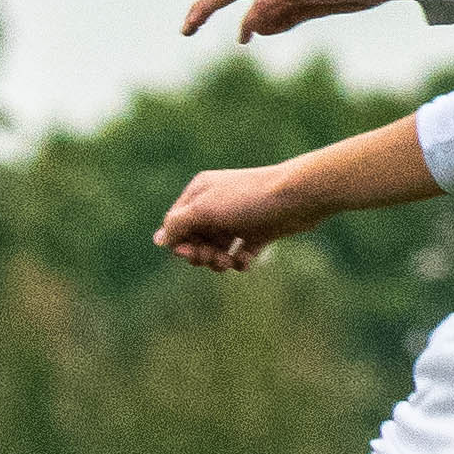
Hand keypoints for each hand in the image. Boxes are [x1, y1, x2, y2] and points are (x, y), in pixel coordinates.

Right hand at [156, 164, 316, 271]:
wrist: (295, 198)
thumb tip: (158, 240)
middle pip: (195, 239)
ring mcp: (237, 219)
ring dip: (219, 260)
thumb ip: (178, 224)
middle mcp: (216, 205)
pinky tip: (246, 259)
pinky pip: (239, 254)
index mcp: (199, 193)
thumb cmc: (247, 200)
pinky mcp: (257, 232)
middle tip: (215, 258)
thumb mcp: (205, 210)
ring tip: (231, 261)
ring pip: (216, 249)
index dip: (180, 243)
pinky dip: (240, 261)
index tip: (191, 253)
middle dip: (201, 254)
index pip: (176, 224)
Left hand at [181, 0, 416, 40]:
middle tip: (185, 30)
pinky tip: (245, 36)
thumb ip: (285, 15)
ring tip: (192, 26)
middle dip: (201, 4)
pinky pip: (264, 1)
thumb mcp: (311, 4)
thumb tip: (257, 30)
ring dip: (209, 6)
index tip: (198, 11)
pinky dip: (250, 19)